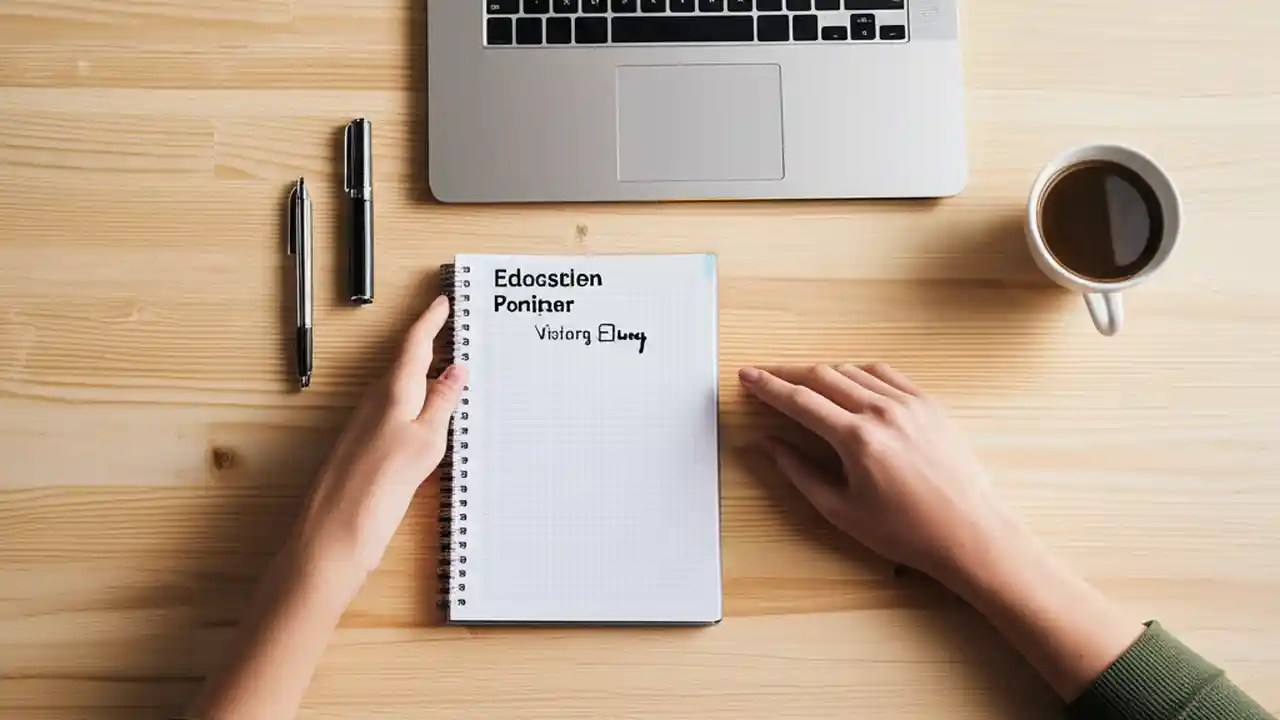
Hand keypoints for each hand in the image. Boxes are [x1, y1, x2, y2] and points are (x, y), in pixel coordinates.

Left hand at [295, 295, 466, 573]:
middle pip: (407, 362)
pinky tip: (432, 417)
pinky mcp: (367, 447)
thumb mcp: (425, 442)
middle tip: (454, 328)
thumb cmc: (379, 488)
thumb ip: (441, 404)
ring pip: (403, 387)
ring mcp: (370, 424)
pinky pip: (398, 411)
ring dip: (426, 374)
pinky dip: (418, 404)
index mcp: (393, 393)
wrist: (334, 533)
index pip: (414, 344)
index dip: (430, 320)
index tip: (443, 301)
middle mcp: (377, 402)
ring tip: (453, 368)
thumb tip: (455, 370)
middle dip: (430, 343)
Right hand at [739, 363, 1019, 580]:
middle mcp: (883, 412)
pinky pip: (885, 374)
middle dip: (787, 373)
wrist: (968, 533)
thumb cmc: (905, 531)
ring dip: (821, 373)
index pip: (800, 400)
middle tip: (766, 377)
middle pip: (822, 375)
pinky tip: (848, 382)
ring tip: (803, 384)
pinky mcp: (930, 404)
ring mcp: (910, 404)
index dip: (768, 386)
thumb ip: (797, 471)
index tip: (748, 376)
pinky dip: (858, 373)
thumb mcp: (840, 509)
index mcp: (857, 440)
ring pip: (852, 371)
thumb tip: (766, 444)